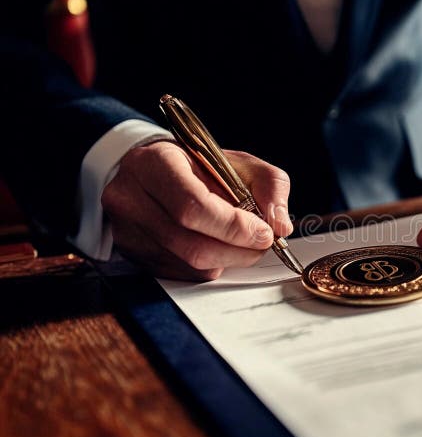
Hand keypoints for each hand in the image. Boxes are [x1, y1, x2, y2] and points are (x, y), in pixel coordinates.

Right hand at [101, 140, 292, 279]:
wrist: (154, 172)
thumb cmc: (198, 166)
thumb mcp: (239, 162)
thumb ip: (269, 185)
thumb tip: (280, 224)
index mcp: (155, 164)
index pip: (192, 206)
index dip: (233, 226)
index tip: (263, 232)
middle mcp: (131, 197)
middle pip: (190, 243)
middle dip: (237, 250)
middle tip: (262, 243)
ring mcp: (127, 230)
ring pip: (187, 264)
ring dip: (228, 260)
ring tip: (244, 244)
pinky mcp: (133, 254)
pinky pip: (181, 274)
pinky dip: (210, 266)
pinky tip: (219, 248)